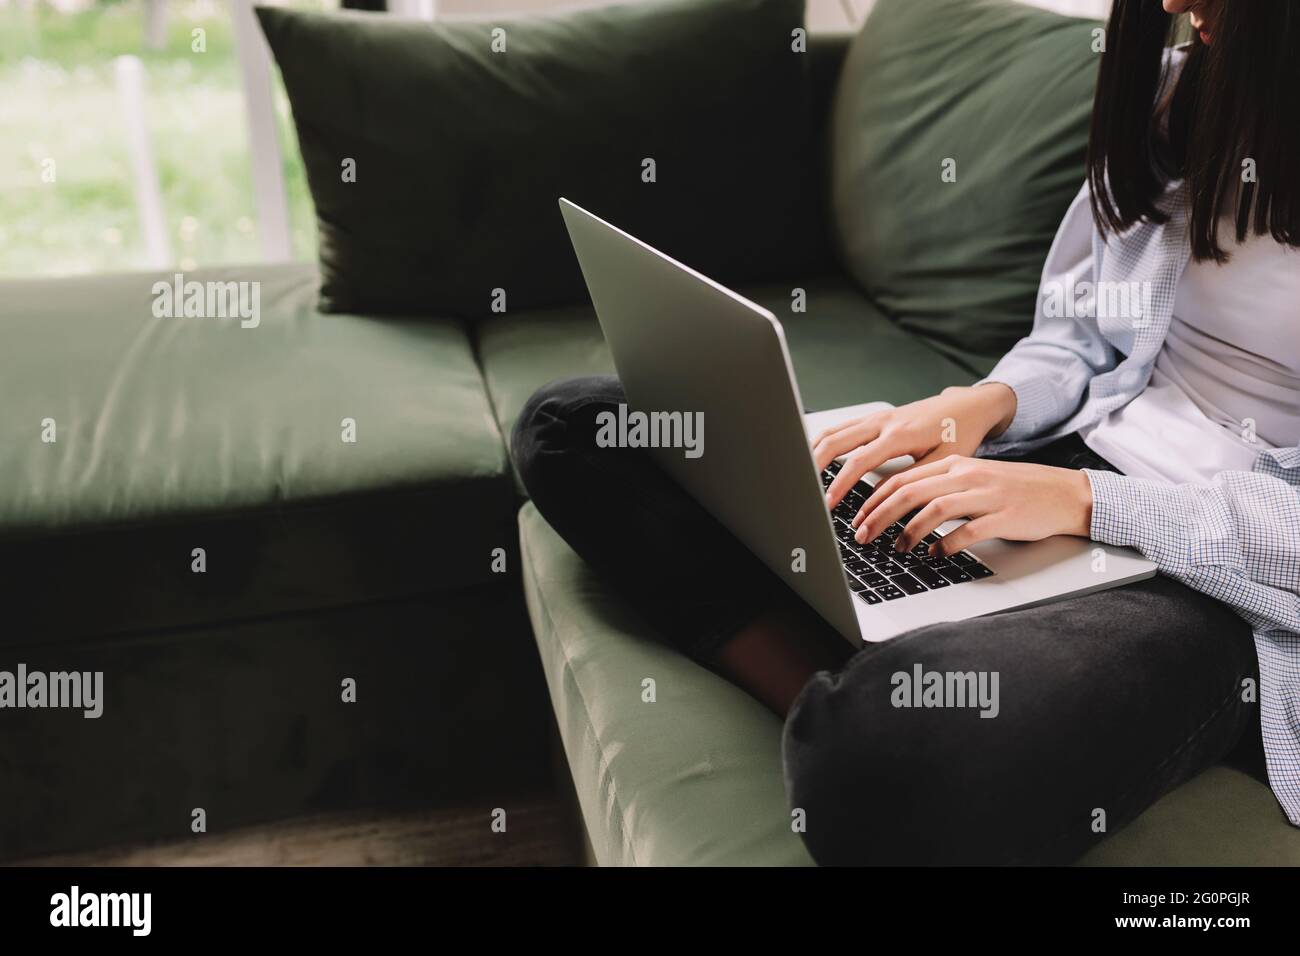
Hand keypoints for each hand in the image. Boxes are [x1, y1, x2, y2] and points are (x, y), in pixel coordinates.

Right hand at [813, 383, 1015, 508]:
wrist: (968, 406)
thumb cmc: (960, 432)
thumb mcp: (942, 462)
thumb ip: (911, 480)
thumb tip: (881, 500)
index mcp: (899, 434)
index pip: (859, 461)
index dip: (840, 484)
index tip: (829, 503)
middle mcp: (883, 421)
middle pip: (835, 441)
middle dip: (815, 466)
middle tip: (805, 489)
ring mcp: (876, 417)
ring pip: (834, 431)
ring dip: (814, 452)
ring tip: (803, 475)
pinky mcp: (875, 417)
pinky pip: (841, 427)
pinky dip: (824, 442)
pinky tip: (816, 456)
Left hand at [851, 456, 1093, 554]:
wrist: (1064, 493)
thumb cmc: (1014, 490)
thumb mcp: (972, 480)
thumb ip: (939, 488)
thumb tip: (897, 507)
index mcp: (956, 464)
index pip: (904, 478)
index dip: (875, 499)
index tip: (857, 518)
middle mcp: (968, 475)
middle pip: (912, 491)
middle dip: (880, 515)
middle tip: (863, 536)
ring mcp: (987, 495)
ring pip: (936, 508)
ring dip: (909, 530)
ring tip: (897, 548)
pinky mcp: (1004, 516)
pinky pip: (968, 530)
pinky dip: (946, 544)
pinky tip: (934, 555)